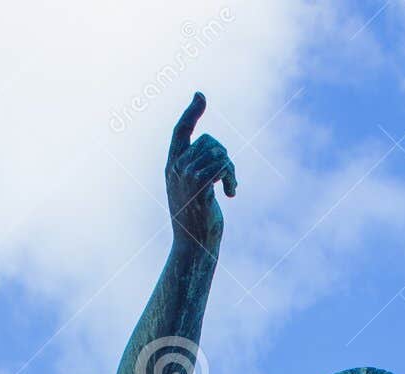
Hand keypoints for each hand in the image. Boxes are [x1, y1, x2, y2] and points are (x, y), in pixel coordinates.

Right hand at [166, 92, 236, 249]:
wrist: (193, 247)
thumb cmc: (197, 223)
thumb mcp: (195, 192)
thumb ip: (199, 170)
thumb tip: (217, 152)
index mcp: (172, 166)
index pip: (180, 131)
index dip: (192, 112)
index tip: (200, 96)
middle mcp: (176, 168)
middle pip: (210, 141)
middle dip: (225, 157)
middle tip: (229, 180)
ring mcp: (186, 176)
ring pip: (219, 152)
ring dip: (231, 170)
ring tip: (230, 189)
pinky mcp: (199, 186)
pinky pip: (222, 164)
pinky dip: (232, 178)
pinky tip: (231, 194)